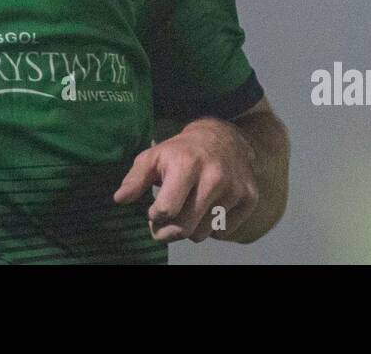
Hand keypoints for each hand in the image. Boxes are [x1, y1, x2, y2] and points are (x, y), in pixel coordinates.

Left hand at [113, 117, 258, 242]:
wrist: (223, 137)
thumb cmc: (181, 151)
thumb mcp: (154, 156)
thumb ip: (135, 179)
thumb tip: (119, 199)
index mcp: (187, 164)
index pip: (167, 210)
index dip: (155, 216)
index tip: (153, 210)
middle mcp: (215, 177)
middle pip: (184, 228)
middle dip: (168, 231)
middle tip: (164, 221)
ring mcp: (235, 189)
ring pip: (203, 234)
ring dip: (190, 229)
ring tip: (187, 209)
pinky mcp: (250, 198)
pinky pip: (223, 232)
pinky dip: (212, 227)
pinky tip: (208, 207)